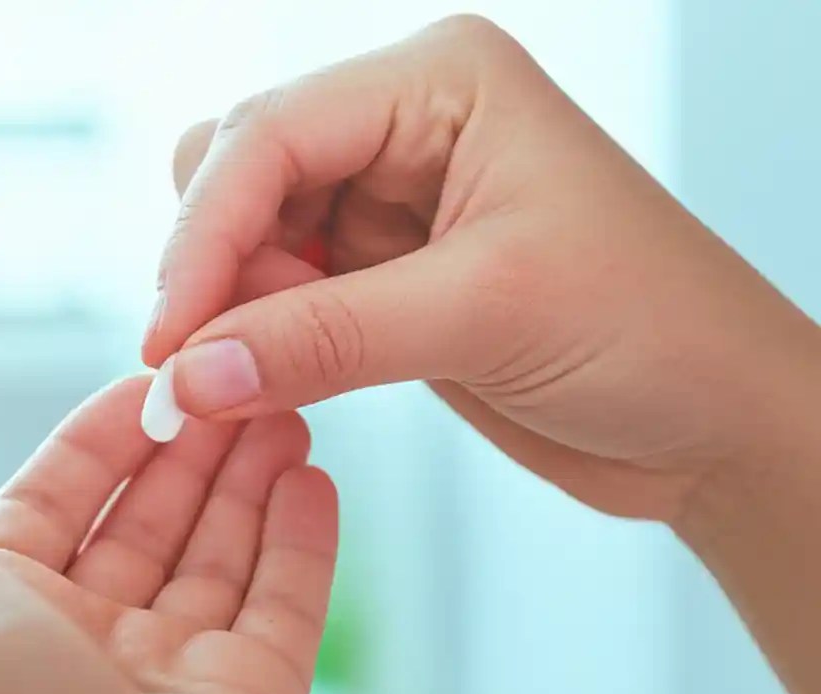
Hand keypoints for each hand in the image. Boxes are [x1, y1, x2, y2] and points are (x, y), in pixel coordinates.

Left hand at [0, 376, 336, 693]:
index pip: (59, 498)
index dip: (102, 435)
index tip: (149, 375)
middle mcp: (82, 646)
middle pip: (147, 522)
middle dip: (190, 446)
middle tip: (235, 373)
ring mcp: (170, 679)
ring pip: (219, 557)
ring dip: (251, 479)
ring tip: (283, 404)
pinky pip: (282, 611)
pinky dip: (302, 544)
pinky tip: (312, 478)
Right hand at [145, 14, 820, 522]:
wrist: (717, 418)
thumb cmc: (654, 330)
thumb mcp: (483, 316)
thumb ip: (321, 339)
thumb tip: (189, 374)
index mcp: (440, 82)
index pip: (270, 135)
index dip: (204, 236)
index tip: (170, 339)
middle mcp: (403, 123)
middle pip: (238, 170)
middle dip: (213, 267)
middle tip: (207, 366)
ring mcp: (388, 198)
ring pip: (245, 232)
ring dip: (231, 307)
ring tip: (252, 379)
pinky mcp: (381, 272)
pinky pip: (277, 292)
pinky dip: (257, 340)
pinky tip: (271, 383)